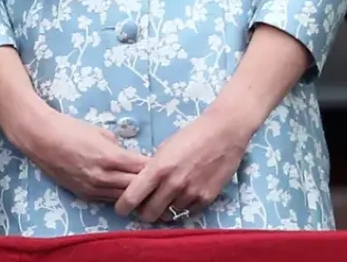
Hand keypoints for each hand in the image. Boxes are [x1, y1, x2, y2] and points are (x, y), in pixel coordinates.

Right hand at [18, 110, 148, 203]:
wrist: (41, 138)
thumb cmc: (71, 129)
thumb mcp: (101, 132)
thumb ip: (118, 147)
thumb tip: (130, 157)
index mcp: (110, 157)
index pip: (142, 168)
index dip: (156, 169)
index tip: (166, 166)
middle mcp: (103, 177)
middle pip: (136, 187)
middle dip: (149, 185)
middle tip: (161, 182)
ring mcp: (92, 188)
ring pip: (122, 198)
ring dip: (135, 194)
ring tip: (148, 192)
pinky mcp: (83, 194)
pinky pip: (107, 199)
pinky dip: (118, 196)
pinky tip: (126, 193)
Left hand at [113, 109, 251, 224]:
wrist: (224, 132)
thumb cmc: (191, 135)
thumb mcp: (165, 148)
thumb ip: (153, 169)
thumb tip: (143, 186)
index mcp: (158, 169)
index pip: (131, 198)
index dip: (123, 206)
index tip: (121, 208)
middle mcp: (173, 184)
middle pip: (149, 214)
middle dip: (144, 213)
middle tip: (146, 206)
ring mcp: (190, 193)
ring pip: (169, 213)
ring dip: (166, 208)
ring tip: (170, 194)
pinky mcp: (206, 199)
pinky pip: (188, 211)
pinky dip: (184, 205)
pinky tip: (186, 192)